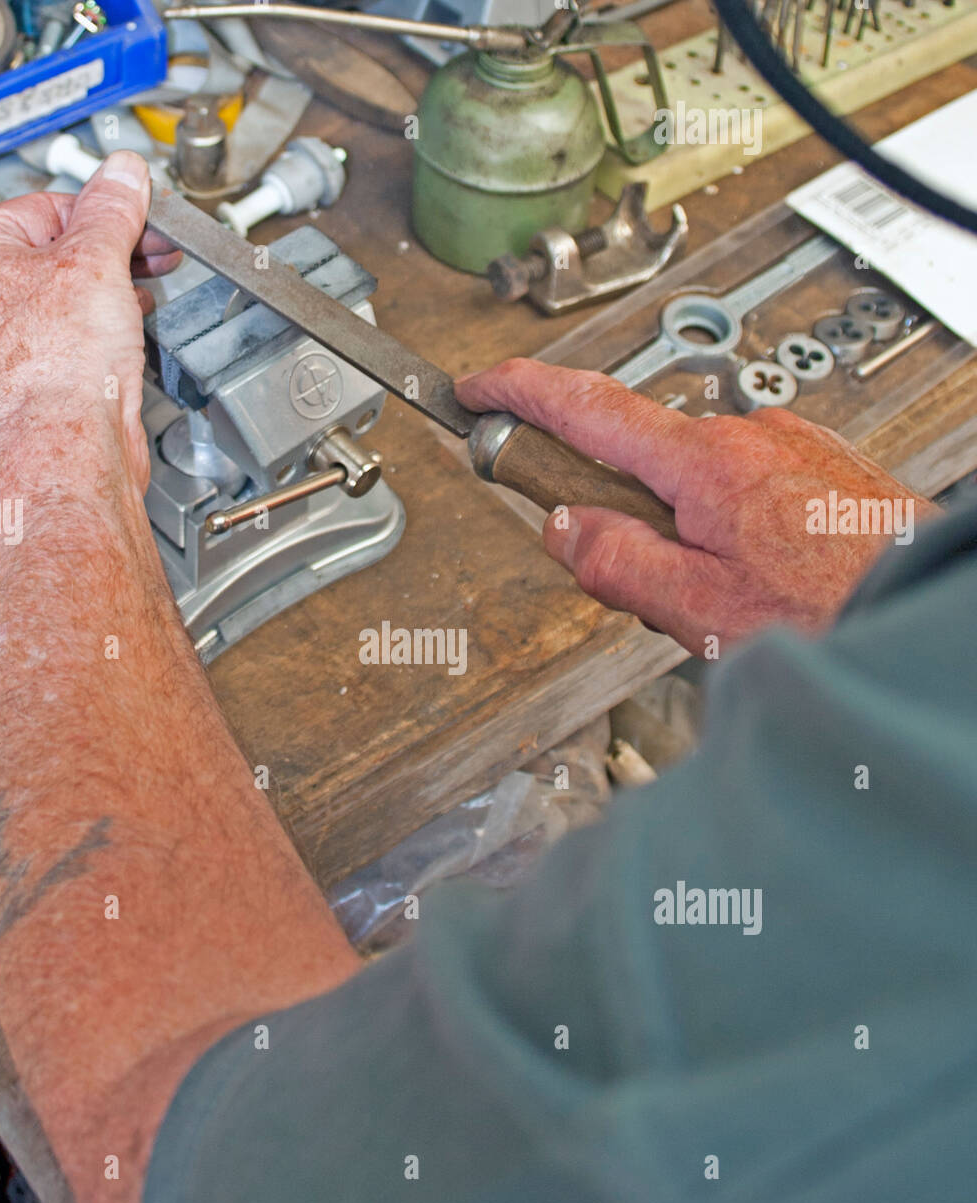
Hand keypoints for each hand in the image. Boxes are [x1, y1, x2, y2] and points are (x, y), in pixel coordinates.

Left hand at [0, 150, 180, 496]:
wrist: (66, 461)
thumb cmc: (56, 376)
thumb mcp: (97, 263)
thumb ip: (113, 212)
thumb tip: (123, 175)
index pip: (37, 210)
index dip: (98, 214)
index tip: (137, 220)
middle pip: (45, 262)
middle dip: (105, 264)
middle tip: (147, 263)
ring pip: (54, 314)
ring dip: (102, 309)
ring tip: (135, 313)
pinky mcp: (18, 403)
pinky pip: (58, 358)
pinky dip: (90, 352)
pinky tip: (117, 356)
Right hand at [455, 359, 937, 653]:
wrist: (929, 602)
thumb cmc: (839, 610)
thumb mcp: (700, 610)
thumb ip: (617, 564)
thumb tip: (564, 529)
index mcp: (706, 462)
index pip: (585, 406)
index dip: (518, 392)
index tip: (477, 388)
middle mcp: (746, 435)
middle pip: (636, 457)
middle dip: (614, 514)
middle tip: (633, 582)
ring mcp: (786, 444)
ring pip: (690, 481)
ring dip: (678, 532)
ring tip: (721, 599)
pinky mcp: (815, 463)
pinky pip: (738, 486)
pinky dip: (723, 526)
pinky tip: (756, 579)